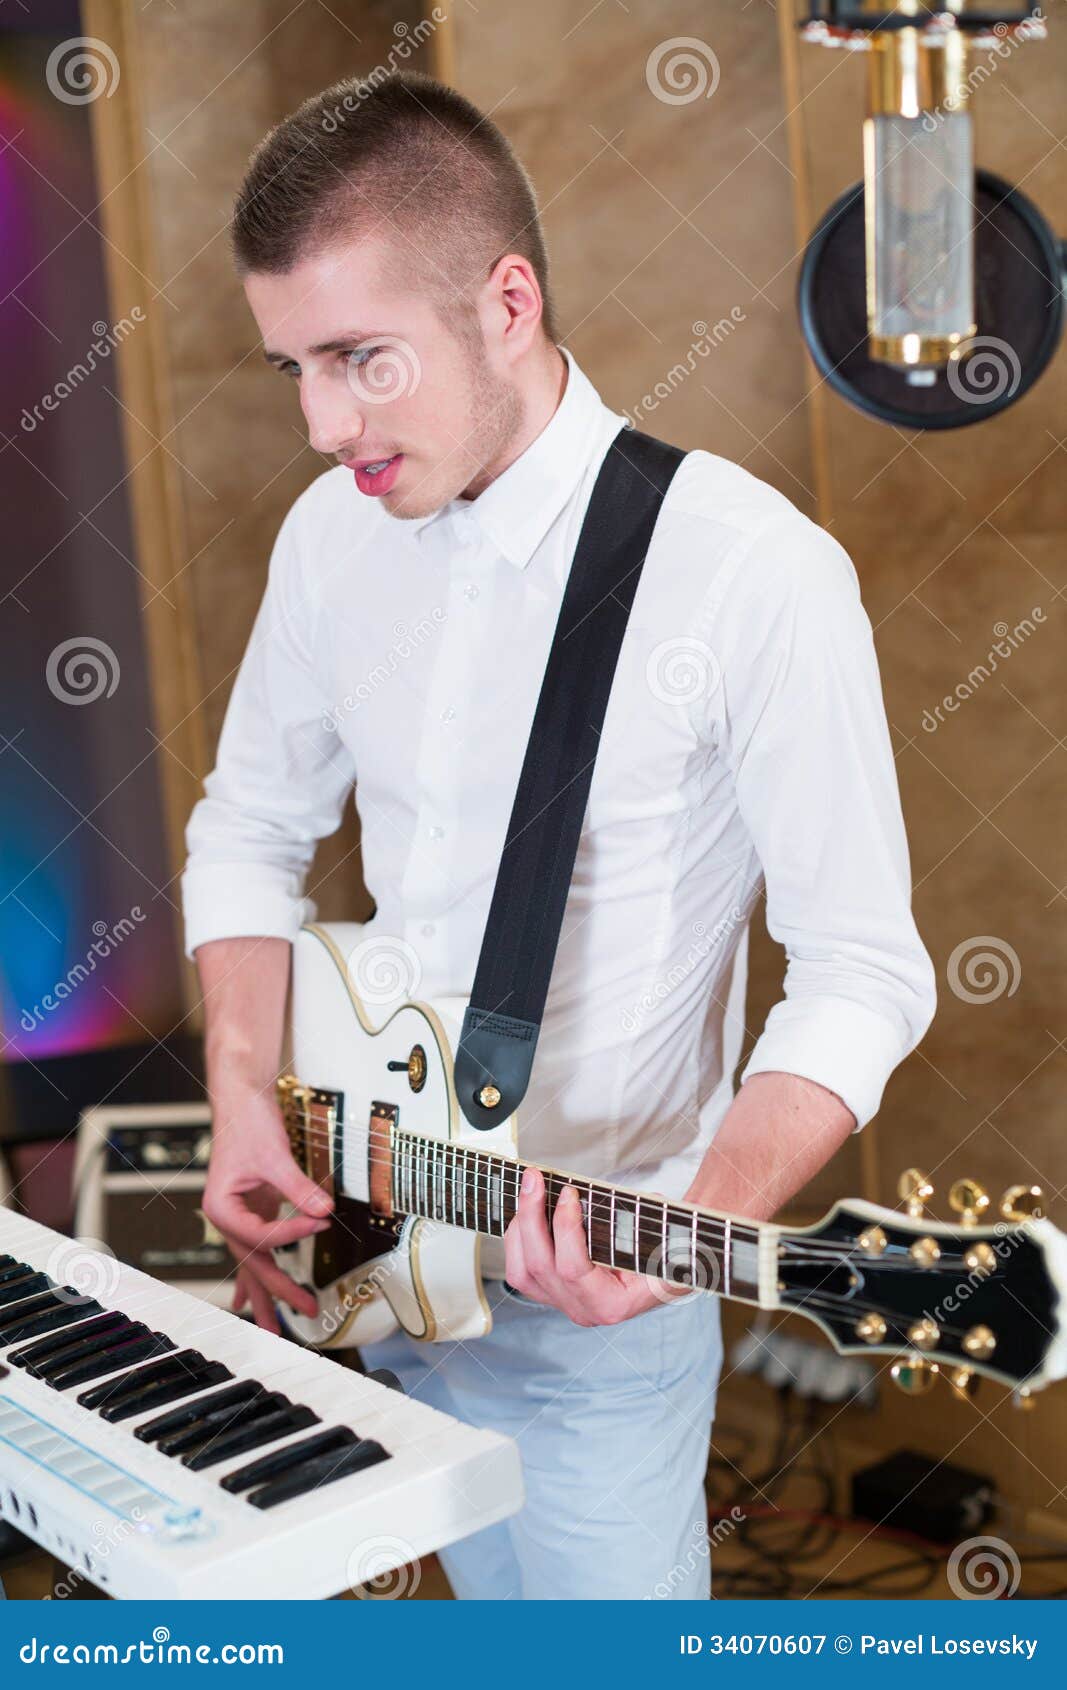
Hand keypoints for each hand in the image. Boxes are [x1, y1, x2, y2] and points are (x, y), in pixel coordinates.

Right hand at [201, 1087, 333, 1333]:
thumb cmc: (247, 1122)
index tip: (321, 1219)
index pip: (260, 1234)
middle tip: (304, 1312)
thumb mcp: (274, 1156)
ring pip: (253, 1262)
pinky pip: (257, 1248)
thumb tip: (324, 1209)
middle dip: (277, 1291)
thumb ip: (298, 1187)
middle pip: (254, 1262)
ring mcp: (238, 1217)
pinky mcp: (252, 1210)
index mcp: (221, 1208)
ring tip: (274, 1326)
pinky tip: (250, 1299)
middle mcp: (225, 1218)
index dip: (293, 1231)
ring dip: (266, 1293)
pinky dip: (258, 1273)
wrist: (240, 1099)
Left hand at [504, 1166, 690, 1326]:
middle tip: (535, 1178)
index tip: (569, 1192)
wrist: (668, 1270)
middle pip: (540, 1267)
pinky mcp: (552, 1293)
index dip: (566, 1228)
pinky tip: (526, 1212)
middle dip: (531, 1216)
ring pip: (522, 1272)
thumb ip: (643, 1224)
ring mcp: (565, 1304)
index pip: (574, 1269)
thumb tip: (623, 1194)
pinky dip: (517, 1240)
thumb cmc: (668, 1253)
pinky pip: (521, 1271)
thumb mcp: (665, 1237)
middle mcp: (585, 1311)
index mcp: (613, 1304)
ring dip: (520, 1227)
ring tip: (530, 1191)